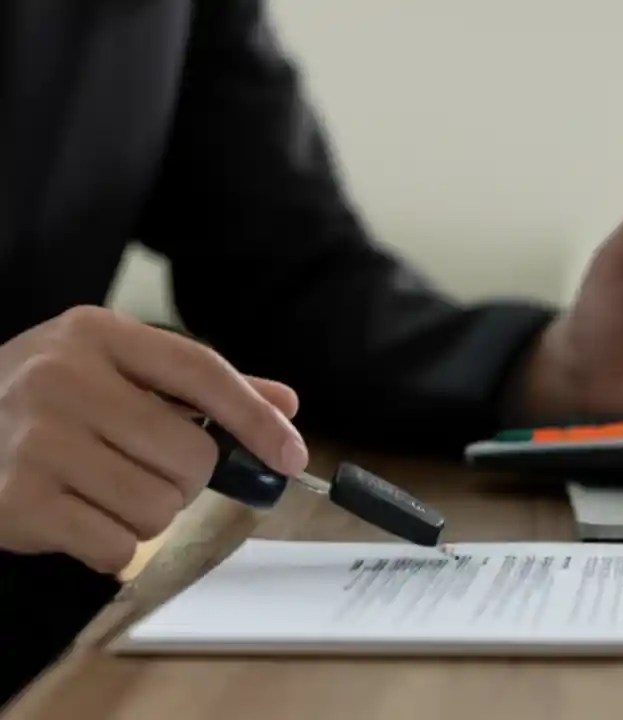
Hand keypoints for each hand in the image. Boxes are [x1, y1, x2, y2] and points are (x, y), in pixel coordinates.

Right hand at [0, 307, 306, 574]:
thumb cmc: (42, 406)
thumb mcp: (110, 372)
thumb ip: (198, 388)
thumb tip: (285, 405)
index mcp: (96, 335)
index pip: (201, 372)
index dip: (256, 418)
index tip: (292, 453)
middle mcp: (62, 378)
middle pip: (191, 455)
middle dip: (184, 477)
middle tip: (142, 469)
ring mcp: (36, 440)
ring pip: (159, 507)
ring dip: (145, 513)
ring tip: (99, 489)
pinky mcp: (19, 502)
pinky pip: (118, 547)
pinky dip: (109, 545)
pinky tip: (72, 516)